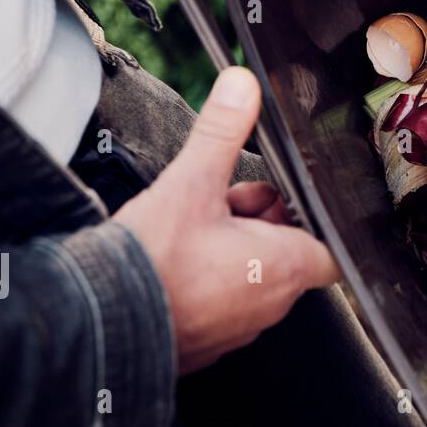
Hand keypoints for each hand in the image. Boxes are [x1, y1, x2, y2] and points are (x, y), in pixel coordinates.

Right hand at [116, 67, 339, 373]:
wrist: (94, 327)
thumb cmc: (150, 266)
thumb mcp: (191, 183)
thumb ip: (222, 131)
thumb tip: (242, 86)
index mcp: (283, 268)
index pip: (332, 248)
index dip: (315, 218)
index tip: (290, 196)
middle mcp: (269, 304)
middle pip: (287, 251)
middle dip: (262, 219)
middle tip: (225, 198)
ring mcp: (238, 327)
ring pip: (253, 273)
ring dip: (233, 244)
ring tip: (195, 222)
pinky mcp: (207, 340)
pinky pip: (223, 298)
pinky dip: (209, 273)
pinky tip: (176, 254)